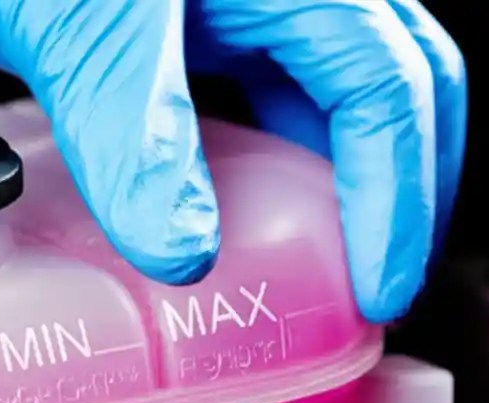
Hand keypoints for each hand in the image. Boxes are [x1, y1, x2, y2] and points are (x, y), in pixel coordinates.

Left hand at [0, 0, 466, 321]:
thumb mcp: (87, 30)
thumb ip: (138, 138)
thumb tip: (185, 252)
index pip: (389, 86)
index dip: (397, 196)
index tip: (381, 289)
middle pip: (391, 81)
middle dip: (401, 184)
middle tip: (380, 278)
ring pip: (330, 85)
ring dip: (341, 170)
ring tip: (329, 255)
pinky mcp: (186, 12)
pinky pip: (263, 82)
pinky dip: (273, 147)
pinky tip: (244, 198)